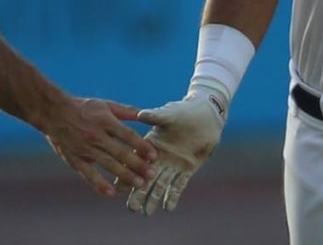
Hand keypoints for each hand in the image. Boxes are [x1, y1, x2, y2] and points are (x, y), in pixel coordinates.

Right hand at [42, 97, 156, 196]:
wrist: (52, 112)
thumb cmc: (82, 107)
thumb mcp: (104, 104)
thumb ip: (125, 111)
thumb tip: (144, 114)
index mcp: (105, 121)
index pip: (128, 136)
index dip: (141, 146)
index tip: (154, 156)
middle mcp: (96, 135)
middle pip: (121, 153)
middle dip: (138, 165)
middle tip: (152, 174)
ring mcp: (85, 149)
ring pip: (109, 165)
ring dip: (125, 175)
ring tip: (139, 184)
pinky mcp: (74, 159)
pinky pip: (88, 174)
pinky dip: (99, 184)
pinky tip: (111, 193)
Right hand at [127, 83, 226, 215]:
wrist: (205, 115)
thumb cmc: (184, 111)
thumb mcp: (169, 114)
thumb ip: (155, 116)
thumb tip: (140, 114)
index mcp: (152, 144)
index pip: (136, 160)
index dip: (127, 173)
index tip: (117, 187)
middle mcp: (160, 157)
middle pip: (146, 177)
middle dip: (138, 192)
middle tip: (130, 207)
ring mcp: (174, 164)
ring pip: (161, 184)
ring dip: (153, 198)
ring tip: (144, 212)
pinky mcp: (188, 169)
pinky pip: (179, 185)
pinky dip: (173, 196)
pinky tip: (168, 208)